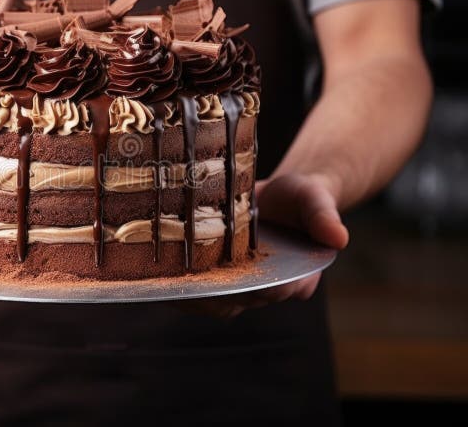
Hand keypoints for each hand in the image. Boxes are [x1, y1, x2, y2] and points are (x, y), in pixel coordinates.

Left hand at [173, 173, 348, 317]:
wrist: (279, 194)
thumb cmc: (301, 197)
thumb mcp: (316, 199)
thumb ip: (325, 217)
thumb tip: (340, 237)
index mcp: (297, 278)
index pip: (277, 290)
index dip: (258, 287)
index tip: (235, 278)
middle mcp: (267, 288)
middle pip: (239, 301)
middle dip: (214, 294)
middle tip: (187, 285)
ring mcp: (240, 285)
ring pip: (214, 301)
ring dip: (191, 296)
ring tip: (166, 285)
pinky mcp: (218, 276)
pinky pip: (199, 290)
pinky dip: (180, 287)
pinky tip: (157, 277)